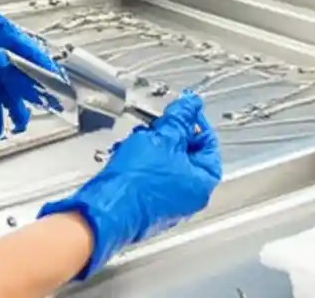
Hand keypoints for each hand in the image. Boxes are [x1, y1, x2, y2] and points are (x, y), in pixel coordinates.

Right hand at [38, 92, 221, 279]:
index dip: (194, 122)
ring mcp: (167, 204)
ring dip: (151, 147)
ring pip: (164, 164)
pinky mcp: (146, 205)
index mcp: (202, 183)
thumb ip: (181, 117)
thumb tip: (191, 105)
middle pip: (185, 154)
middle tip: (156, 126)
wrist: (106, 209)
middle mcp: (188, 198)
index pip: (208, 143)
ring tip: (137, 141)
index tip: (182, 110)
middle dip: (168, 135)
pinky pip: (148, 176)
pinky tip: (127, 155)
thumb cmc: (137, 183)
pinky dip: (139, 162)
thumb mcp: (163, 137)